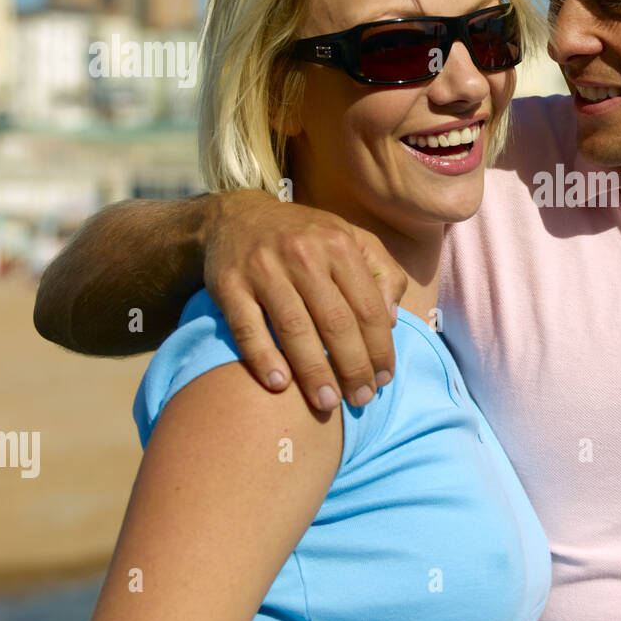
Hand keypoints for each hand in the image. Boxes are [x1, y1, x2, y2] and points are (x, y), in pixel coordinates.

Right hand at [202, 189, 407, 412]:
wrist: (235, 217)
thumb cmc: (305, 237)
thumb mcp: (351, 239)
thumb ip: (382, 272)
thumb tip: (393, 320)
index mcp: (338, 244)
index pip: (367, 306)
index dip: (379, 348)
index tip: (384, 378)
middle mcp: (302, 254)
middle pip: (335, 322)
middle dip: (352, 367)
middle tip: (361, 399)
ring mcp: (262, 269)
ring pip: (294, 329)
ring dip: (313, 372)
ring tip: (327, 403)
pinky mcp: (228, 285)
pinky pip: (247, 328)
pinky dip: (263, 358)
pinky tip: (279, 384)